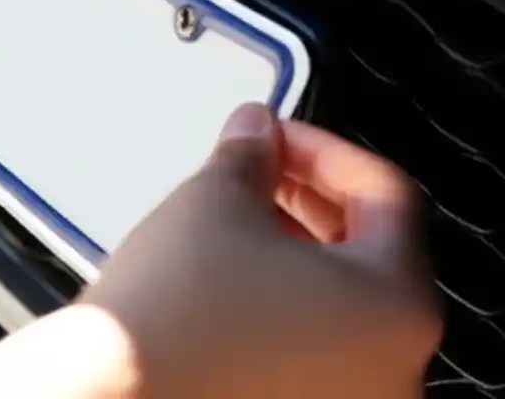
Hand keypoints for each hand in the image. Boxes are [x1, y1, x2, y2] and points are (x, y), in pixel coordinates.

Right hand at [0, 104, 441, 397]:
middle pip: (371, 252)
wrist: (106, 397)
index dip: (323, 149)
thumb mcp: (215, 200)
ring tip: (234, 223)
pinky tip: (230, 283)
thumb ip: (252, 153)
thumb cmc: (170, 322)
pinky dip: (282, 307)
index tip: (278, 136)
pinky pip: (311, 350)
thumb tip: (257, 133)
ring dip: (295, 251)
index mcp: (398, 307)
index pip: (387, 194)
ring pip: (341, 306)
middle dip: (309, 198)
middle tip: (257, 171)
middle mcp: (396, 369)